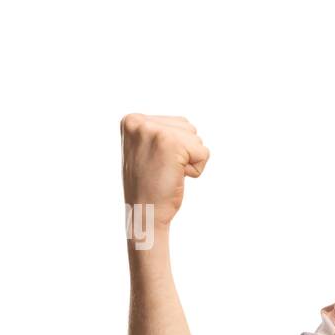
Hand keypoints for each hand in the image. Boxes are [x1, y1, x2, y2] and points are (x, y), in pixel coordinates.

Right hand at [121, 113, 209, 232]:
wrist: (144, 213)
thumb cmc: (149, 186)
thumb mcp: (145, 150)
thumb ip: (158, 132)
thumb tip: (186, 124)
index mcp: (131, 120)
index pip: (176, 123)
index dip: (175, 148)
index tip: (155, 163)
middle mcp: (138, 122)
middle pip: (187, 128)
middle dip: (184, 152)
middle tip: (162, 170)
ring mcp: (152, 131)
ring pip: (196, 139)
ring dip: (189, 160)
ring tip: (167, 173)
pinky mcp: (169, 143)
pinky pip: (203, 152)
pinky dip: (196, 169)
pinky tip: (176, 177)